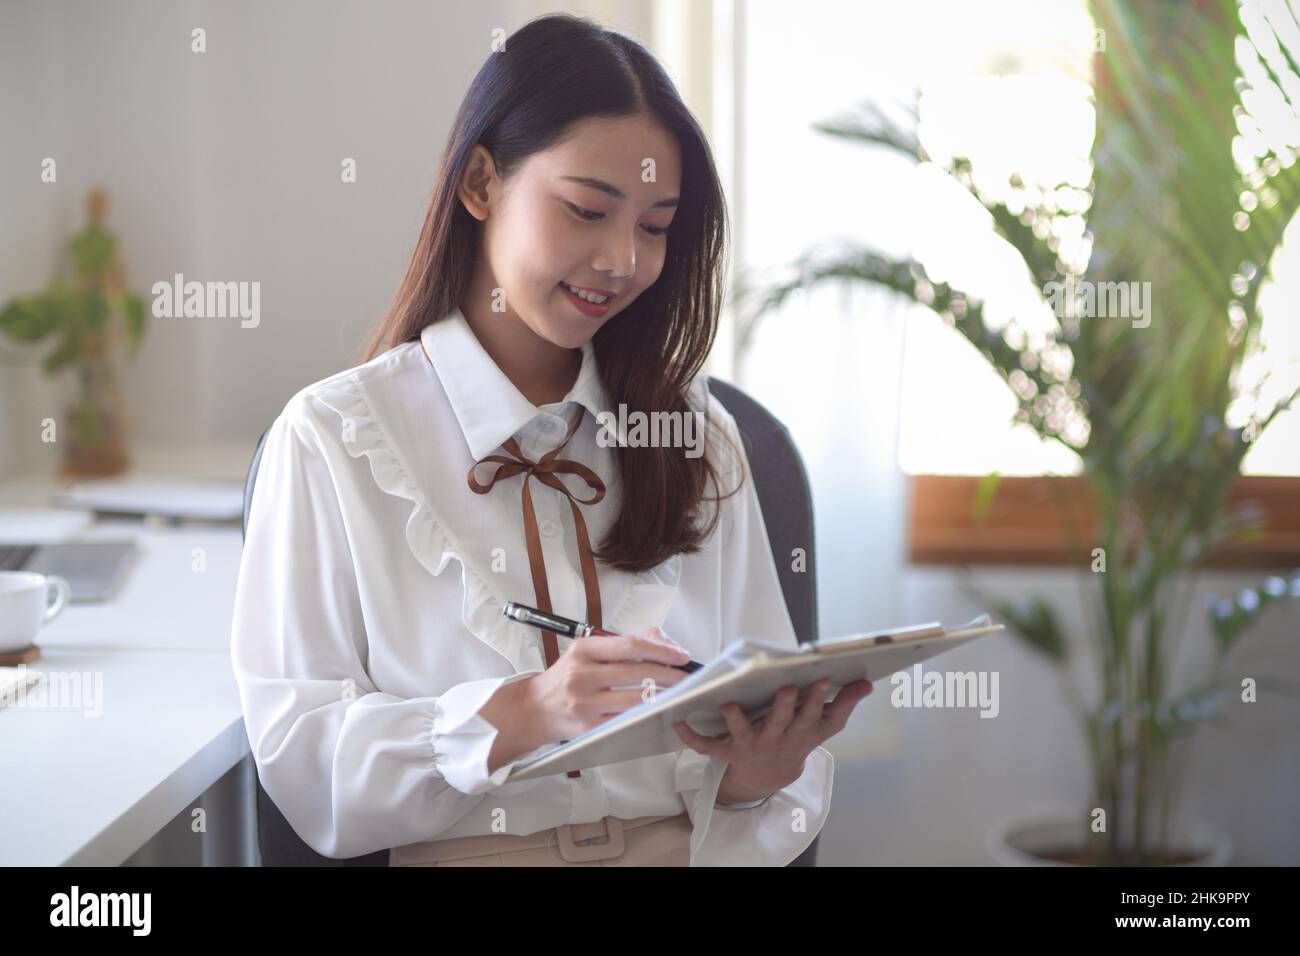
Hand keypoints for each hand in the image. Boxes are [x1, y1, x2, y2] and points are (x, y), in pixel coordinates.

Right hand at [526, 626, 690, 742]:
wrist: (535, 708)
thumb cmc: (565, 678)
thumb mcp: (587, 652)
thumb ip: (624, 644)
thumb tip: (662, 640)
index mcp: (583, 649)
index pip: (630, 645)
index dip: (661, 650)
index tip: (681, 655)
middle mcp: (581, 674)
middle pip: (637, 672)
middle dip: (670, 674)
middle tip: (687, 677)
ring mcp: (584, 702)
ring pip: (635, 699)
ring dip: (662, 696)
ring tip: (679, 693)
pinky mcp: (588, 727)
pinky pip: (625, 720)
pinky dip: (645, 715)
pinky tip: (658, 711)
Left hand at [672, 678, 873, 801]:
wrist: (769, 775)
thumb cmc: (797, 738)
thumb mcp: (824, 726)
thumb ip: (845, 703)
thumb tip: (867, 681)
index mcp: (803, 729)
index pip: (814, 713)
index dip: (819, 698)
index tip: (823, 677)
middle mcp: (778, 738)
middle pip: (782, 721)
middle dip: (783, 706)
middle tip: (785, 688)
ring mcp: (753, 746)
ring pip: (745, 733)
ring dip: (737, 720)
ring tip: (729, 705)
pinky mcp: (729, 752)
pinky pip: (708, 746)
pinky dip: (691, 737)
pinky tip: (676, 723)